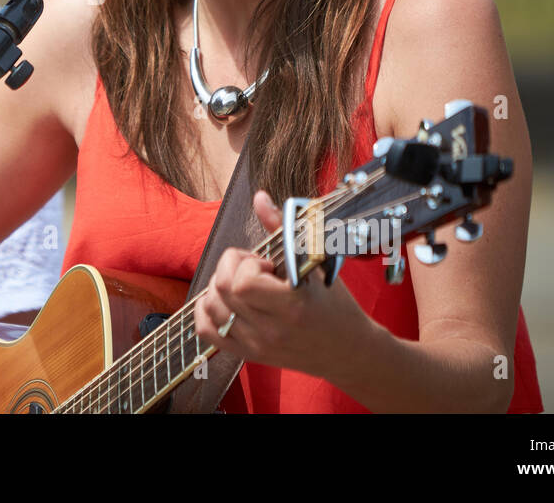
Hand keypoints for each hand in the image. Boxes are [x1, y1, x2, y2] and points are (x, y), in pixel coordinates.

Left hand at [192, 191, 377, 379]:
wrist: (347, 349)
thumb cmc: (334, 304)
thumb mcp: (314, 264)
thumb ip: (282, 229)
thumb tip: (259, 197)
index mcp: (292, 306)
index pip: (242, 283)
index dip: (246, 263)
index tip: (265, 262)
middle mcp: (271, 330)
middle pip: (222, 290)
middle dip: (230, 267)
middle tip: (252, 267)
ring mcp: (257, 346)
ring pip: (210, 308)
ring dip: (219, 286)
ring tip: (242, 283)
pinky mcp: (248, 355)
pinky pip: (206, 332)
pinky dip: (206, 311)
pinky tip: (225, 300)